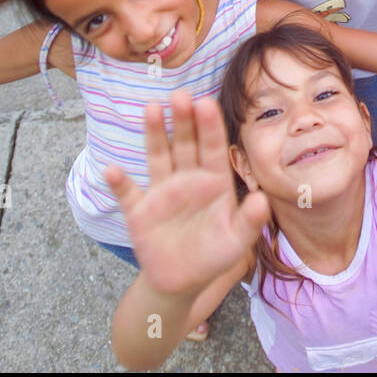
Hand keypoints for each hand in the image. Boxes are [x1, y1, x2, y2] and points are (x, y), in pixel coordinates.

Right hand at [106, 93, 268, 298]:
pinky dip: (119, 183)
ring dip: (153, 133)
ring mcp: (162, 192)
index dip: (210, 127)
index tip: (207, 104)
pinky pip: (127, 194)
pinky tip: (113, 171)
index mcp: (213, 181)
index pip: (212, 148)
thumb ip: (250, 221)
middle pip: (184, 144)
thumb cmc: (214, 255)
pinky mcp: (140, 211)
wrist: (183, 281)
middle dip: (183, 120)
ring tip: (151, 108)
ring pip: (157, 156)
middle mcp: (187, 179)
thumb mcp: (237, 241)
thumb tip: (262, 200)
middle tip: (181, 95)